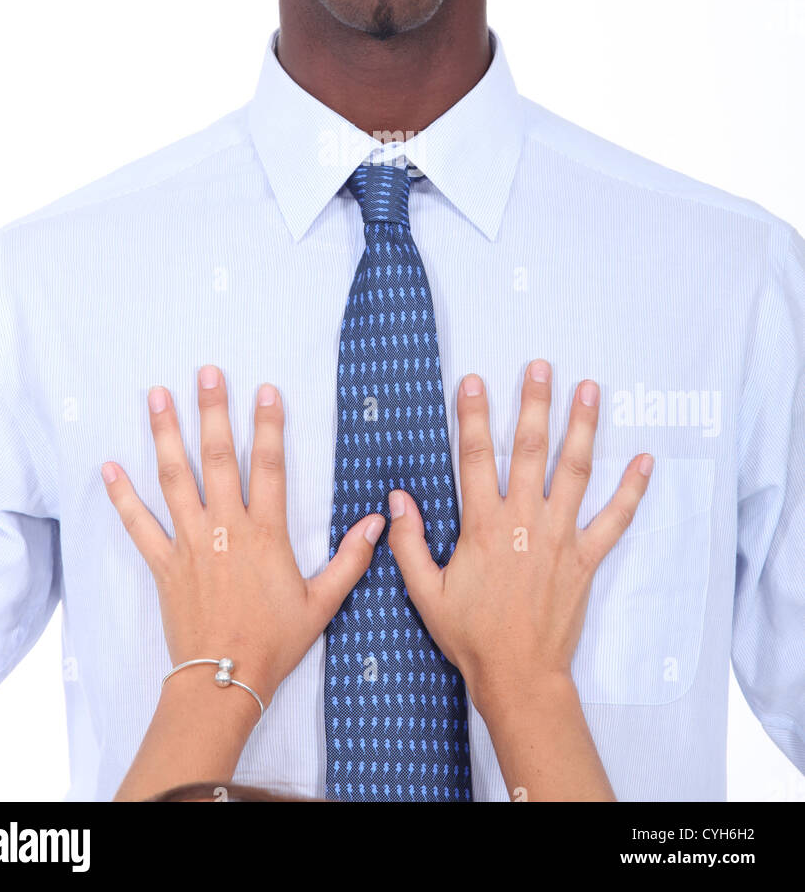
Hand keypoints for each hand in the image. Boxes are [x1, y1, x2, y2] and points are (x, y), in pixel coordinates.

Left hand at [102, 368, 384, 708]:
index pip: (269, 466)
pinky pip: (138, 525)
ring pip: (175, 478)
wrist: (224, 680)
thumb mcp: (323, 602)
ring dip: (165, 434)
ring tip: (157, 395)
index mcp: (265, 533)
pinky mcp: (164, 564)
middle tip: (206, 372)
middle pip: (218, 458)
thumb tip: (379, 520)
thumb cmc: (274, 642)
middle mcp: (225, 528)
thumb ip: (351, 558)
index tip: (266, 389)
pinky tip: (109, 466)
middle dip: (212, 411)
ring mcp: (191, 543)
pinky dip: (122, 496)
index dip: (269, 425)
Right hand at [386, 362, 652, 714]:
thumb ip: (408, 542)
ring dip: (583, 426)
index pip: (476, 456)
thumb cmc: (471, 636)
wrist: (519, 676)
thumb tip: (396, 498)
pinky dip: (632, 490)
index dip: (474, 415)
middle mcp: (524, 522)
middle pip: (532, 449)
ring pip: (575, 471)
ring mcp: (560, 537)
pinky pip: (614, 519)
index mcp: (483, 526)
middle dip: (535, 403)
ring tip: (589, 388)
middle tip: (541, 366)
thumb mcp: (425, 592)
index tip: (475, 380)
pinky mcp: (586, 558)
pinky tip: (645, 460)